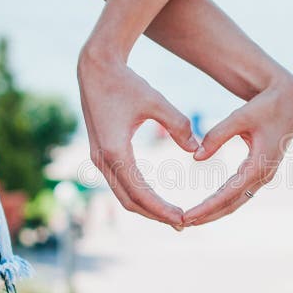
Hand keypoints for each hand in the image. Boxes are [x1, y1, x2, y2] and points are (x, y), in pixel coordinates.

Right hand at [78, 47, 198, 227]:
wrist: (95, 68)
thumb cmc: (126, 83)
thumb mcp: (157, 101)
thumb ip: (179, 126)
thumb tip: (197, 150)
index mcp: (115, 151)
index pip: (141, 193)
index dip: (163, 210)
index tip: (184, 218)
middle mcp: (102, 160)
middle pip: (130, 202)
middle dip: (156, 216)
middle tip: (184, 224)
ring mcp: (98, 159)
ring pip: (123, 195)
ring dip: (147, 208)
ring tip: (173, 216)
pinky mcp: (100, 154)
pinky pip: (120, 183)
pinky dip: (138, 195)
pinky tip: (156, 198)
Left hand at [182, 72, 292, 225]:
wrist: (289, 103)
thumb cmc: (264, 107)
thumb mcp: (239, 117)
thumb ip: (216, 135)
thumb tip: (195, 157)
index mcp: (259, 164)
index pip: (228, 193)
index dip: (207, 206)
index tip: (189, 215)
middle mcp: (263, 175)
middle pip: (232, 203)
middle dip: (208, 215)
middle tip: (184, 223)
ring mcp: (264, 175)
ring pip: (237, 200)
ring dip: (215, 211)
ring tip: (192, 218)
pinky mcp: (261, 172)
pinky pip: (240, 192)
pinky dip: (223, 200)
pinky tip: (209, 205)